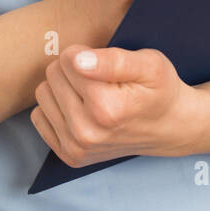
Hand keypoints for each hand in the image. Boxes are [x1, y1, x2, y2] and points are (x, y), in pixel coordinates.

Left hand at [30, 41, 209, 166]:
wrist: (170, 127)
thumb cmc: (160, 90)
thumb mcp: (149, 64)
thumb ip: (113, 59)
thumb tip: (77, 61)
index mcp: (106, 108)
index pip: (67, 59)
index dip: (87, 54)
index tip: (106, 64)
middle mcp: (87, 132)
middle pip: (53, 74)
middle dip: (74, 70)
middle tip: (102, 80)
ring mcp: (76, 148)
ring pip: (43, 93)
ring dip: (64, 88)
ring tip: (92, 94)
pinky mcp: (69, 156)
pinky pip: (39, 116)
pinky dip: (58, 108)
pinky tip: (81, 109)